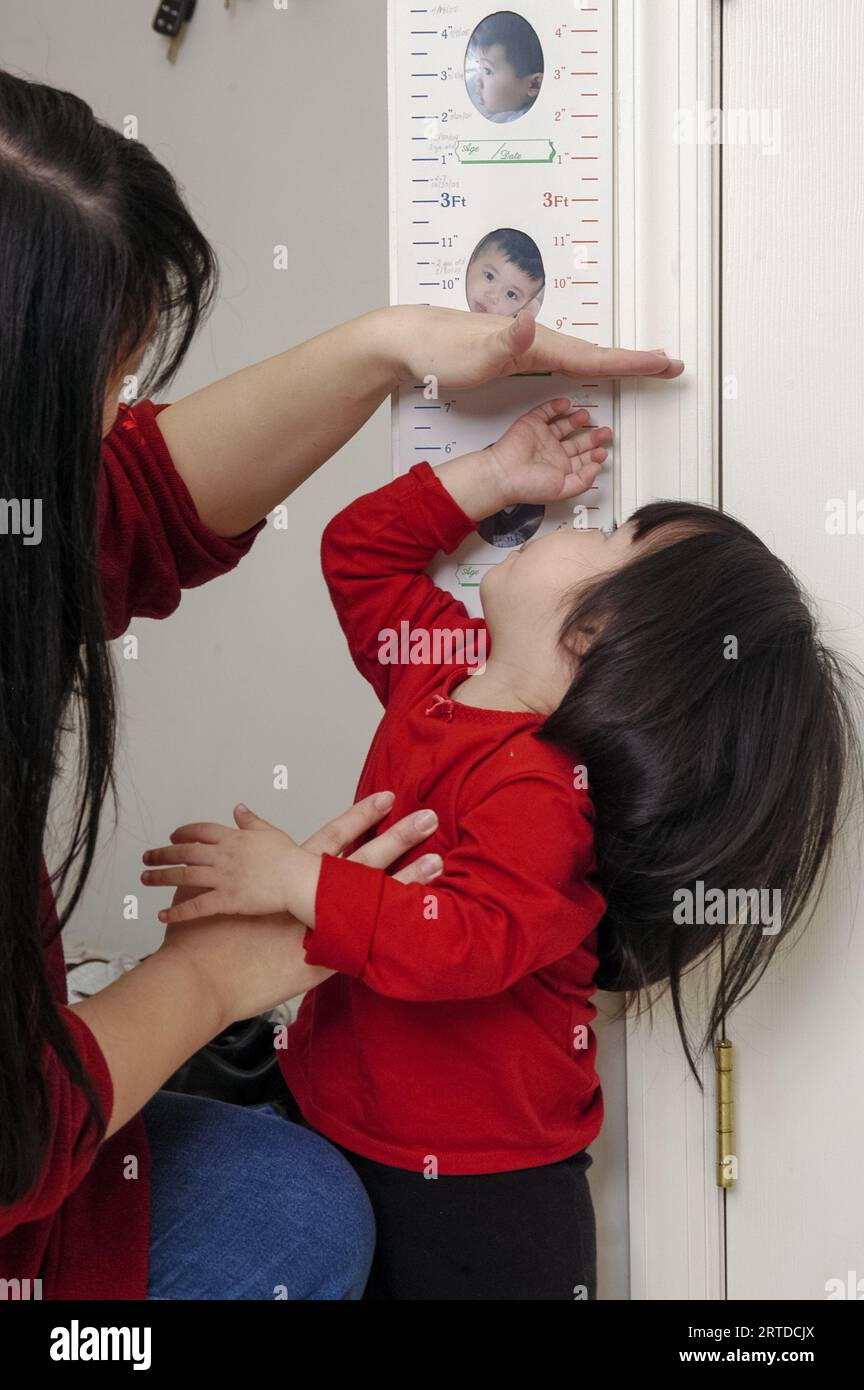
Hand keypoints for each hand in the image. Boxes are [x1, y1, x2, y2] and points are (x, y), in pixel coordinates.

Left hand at [142, 804, 309, 923]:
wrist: (299, 880)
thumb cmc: (289, 857)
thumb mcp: (269, 832)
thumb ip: (250, 820)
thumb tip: (238, 808)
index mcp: (233, 838)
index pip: (199, 831)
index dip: (182, 833)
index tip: (171, 837)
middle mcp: (223, 856)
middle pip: (184, 853)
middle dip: (162, 854)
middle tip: (146, 858)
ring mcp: (223, 878)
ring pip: (184, 876)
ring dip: (161, 877)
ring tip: (145, 879)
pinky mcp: (226, 901)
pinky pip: (196, 907)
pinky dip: (177, 912)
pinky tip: (162, 915)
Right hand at [155, 792, 444, 1028]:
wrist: (201, 974)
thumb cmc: (202, 935)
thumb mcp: (214, 886)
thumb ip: (228, 858)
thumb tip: (230, 830)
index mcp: (292, 878)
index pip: (334, 837)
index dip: (361, 816)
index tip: (388, 796)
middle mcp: (313, 899)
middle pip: (363, 861)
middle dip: (398, 837)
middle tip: (429, 817)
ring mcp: (322, 931)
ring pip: (374, 904)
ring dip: (408, 884)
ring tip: (439, 865)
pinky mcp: (324, 964)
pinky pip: (366, 951)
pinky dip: (391, 943)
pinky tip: (421, 939)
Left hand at [386, 304, 683, 390]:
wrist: (413, 339)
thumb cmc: (443, 348)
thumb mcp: (476, 348)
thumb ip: (507, 337)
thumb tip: (529, 321)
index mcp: (539, 343)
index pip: (595, 357)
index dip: (632, 363)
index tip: (664, 364)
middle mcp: (540, 341)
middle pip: (598, 354)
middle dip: (636, 361)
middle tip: (670, 365)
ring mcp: (530, 347)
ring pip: (585, 357)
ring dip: (617, 362)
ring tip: (645, 365)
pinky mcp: (519, 356)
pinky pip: (566, 364)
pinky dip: (589, 366)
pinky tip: (592, 369)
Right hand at [435, 399, 610, 521]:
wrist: (504, 474)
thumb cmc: (527, 486)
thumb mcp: (562, 490)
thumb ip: (583, 481)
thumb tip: (596, 468)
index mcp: (560, 470)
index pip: (582, 460)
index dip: (594, 455)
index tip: (603, 451)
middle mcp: (552, 453)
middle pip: (577, 443)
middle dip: (593, 437)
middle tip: (604, 432)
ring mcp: (543, 438)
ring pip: (564, 426)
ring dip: (577, 420)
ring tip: (587, 416)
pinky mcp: (532, 424)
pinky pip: (546, 412)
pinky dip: (556, 406)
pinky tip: (566, 404)